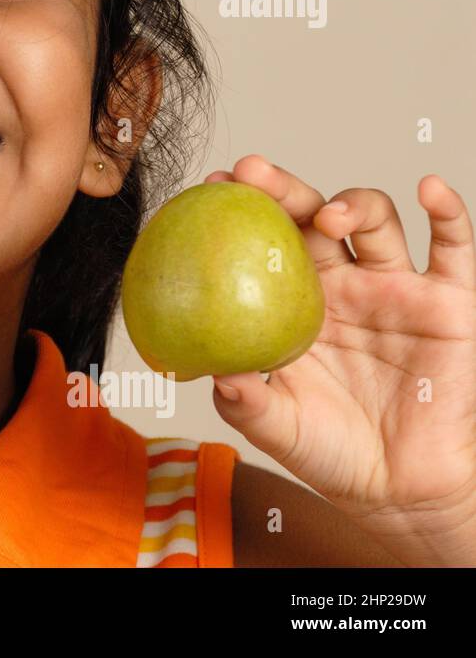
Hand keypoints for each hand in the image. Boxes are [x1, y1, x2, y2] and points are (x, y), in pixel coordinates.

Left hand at [204, 155, 475, 565]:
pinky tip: (429, 189)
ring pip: (374, 220)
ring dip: (353, 203)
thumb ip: (244, 401)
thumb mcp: (276, 427)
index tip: (213, 184)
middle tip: (253, 174)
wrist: (397, 489)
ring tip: (329, 217)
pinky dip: (448, 211)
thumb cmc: (328, 450)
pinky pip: (453, 247)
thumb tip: (215, 372)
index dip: (241, 208)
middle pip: (311, 215)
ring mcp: (394, 288)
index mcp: (291, 302)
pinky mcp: (448, 303)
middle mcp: (340, 283)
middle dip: (284, 187)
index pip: (263, 238)